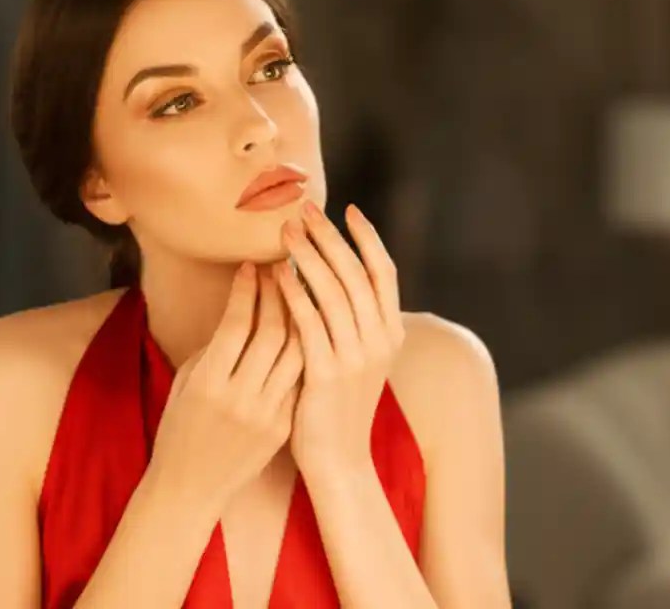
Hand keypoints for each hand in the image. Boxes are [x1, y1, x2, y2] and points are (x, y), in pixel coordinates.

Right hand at [145, 263, 304, 520]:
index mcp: (207, 384)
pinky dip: (305, 349)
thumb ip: (216, 347)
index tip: (252, 265)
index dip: (247, 290)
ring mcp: (266, 415)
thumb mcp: (187, 383)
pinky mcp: (283, 427)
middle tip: (282, 269)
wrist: (190, 488)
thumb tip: (244, 305)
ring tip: (300, 292)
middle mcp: (240, 399)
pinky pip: (300, 378)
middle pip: (272, 334)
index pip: (236, 324)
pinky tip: (309, 327)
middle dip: (279, 295)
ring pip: (295, 353)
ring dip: (300, 317)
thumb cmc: (179, 428)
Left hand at [276, 201, 405, 478]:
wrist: (339, 461)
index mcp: (391, 334)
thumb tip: (340, 274)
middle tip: (306, 209)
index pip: (384, 272)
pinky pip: (309, 324)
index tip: (348, 210)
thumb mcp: (360, 359)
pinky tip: (277, 276)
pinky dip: (294, 295)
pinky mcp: (326, 375)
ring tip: (287, 231)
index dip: (367, 238)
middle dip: (330, 237)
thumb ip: (356, 320)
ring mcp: (356, 359)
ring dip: (309, 257)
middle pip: (356, 274)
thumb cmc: (339, 405)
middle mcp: (379, 342)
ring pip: (333, 293)